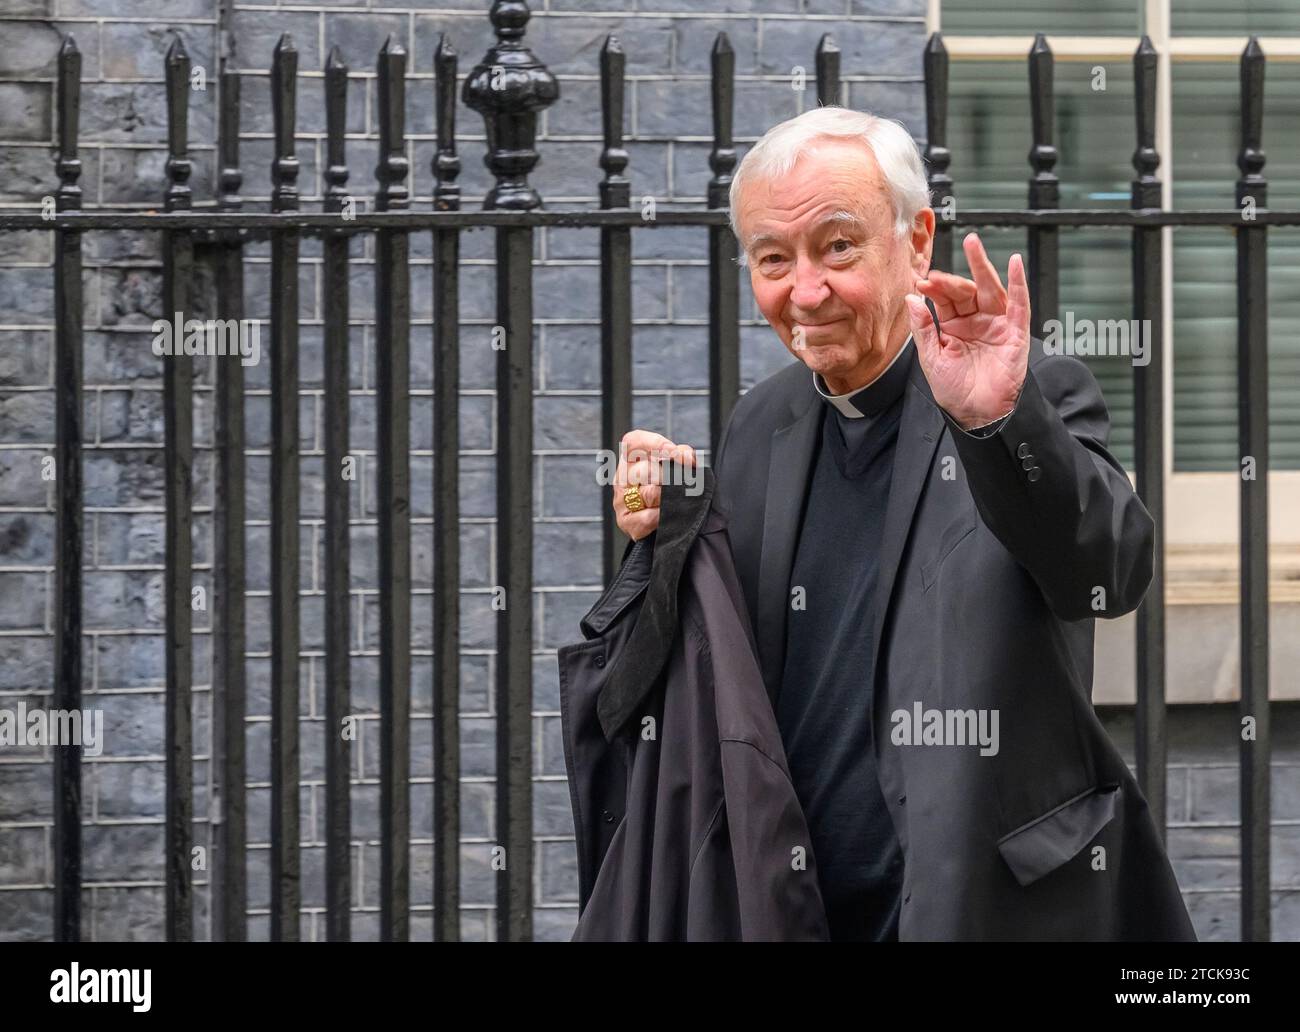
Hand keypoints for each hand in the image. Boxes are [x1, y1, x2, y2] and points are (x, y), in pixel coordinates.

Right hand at [612, 430, 696, 540]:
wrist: (662, 524)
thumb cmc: (666, 491)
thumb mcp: (671, 467)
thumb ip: (679, 454)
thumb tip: (686, 456)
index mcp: (631, 459)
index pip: (633, 441)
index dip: (655, 443)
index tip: (676, 453)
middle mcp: (622, 477)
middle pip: (645, 469)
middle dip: (667, 477)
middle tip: (677, 484)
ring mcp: (621, 500)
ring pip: (650, 493)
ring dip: (668, 498)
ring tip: (672, 501)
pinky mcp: (626, 522)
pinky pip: (649, 517)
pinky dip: (662, 516)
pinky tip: (664, 516)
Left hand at [904, 232, 1030, 429]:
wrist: (976, 415)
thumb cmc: (955, 391)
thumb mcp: (931, 358)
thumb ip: (923, 329)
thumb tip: (911, 299)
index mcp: (953, 326)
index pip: (943, 300)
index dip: (933, 290)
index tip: (920, 284)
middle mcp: (975, 321)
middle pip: (965, 291)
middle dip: (951, 279)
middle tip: (936, 273)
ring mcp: (996, 324)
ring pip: (989, 289)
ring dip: (982, 266)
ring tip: (972, 243)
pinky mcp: (1015, 332)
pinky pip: (1019, 304)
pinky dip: (1019, 283)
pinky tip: (1015, 263)